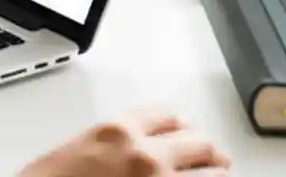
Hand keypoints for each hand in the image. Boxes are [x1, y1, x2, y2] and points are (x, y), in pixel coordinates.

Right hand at [19, 108, 230, 176]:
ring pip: (215, 175)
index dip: (177, 126)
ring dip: (212, 176)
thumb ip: (108, 146)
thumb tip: (129, 151)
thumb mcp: (71, 152)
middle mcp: (146, 156)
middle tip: (204, 160)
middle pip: (201, 143)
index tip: (180, 133)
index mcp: (116, 131)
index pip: (167, 115)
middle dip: (204, 153)